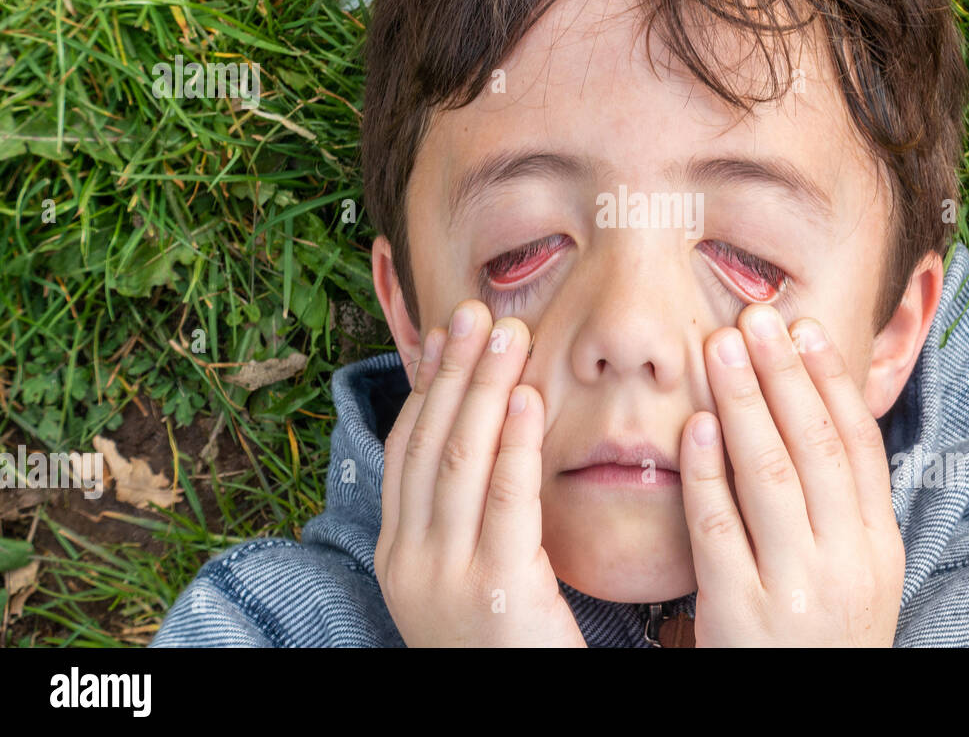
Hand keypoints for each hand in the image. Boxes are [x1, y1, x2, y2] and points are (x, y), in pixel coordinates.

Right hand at [374, 300, 586, 646]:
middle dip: (455, 371)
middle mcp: (408, 561)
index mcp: (397, 555)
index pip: (406, 451)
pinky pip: (506, 500)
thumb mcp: (466, 576)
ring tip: (508, 334)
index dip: (428, 387)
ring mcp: (445, 577)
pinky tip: (529, 399)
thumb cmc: (505, 646)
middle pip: (429, 442)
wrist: (514, 716)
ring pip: (461, 460)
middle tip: (478, 313)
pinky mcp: (496, 591)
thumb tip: (485, 439)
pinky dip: (516, 443)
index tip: (447, 334)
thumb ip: (468, 514)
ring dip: (486, 389)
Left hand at [680, 304, 904, 645]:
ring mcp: (798, 589)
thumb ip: (839, 507)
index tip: (806, 327)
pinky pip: (719, 528)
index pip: (860, 445)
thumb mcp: (852, 575)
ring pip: (769, 475)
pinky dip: (706, 470)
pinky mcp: (743, 613)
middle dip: (783, 374)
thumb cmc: (819, 640)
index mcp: (879, 547)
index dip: (831, 381)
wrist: (807, 725)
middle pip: (815, 447)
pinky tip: (694, 426)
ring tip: (720, 346)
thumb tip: (811, 415)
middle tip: (756, 317)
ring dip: (744, 402)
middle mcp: (849, 563)